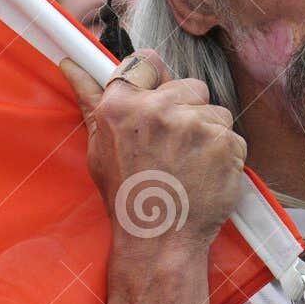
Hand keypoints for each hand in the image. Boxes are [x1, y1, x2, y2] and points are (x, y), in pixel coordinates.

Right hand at [59, 49, 246, 254]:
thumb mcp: (99, 147)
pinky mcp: (225, 142)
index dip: (156, 83)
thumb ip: (90, 99)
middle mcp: (158, 109)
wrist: (159, 241)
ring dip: (208, 133)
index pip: (147, 62)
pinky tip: (206, 174)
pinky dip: (225, 154)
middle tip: (173, 146)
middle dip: (187, 110)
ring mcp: (195, 124)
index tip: (158, 102)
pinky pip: (232, 136)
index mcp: (122, 106)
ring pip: (215, 110)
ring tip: (190, 164)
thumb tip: (71, 63)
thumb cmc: (127, 197)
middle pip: (189, 85)